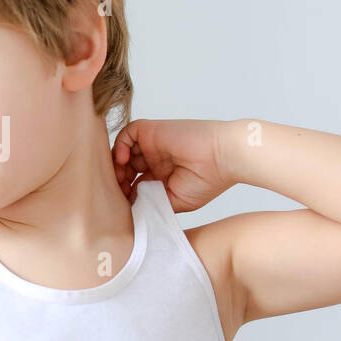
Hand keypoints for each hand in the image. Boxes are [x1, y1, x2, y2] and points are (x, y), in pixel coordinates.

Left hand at [112, 118, 234, 211]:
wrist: (224, 158)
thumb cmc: (208, 181)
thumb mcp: (177, 202)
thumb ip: (153, 203)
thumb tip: (132, 208)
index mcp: (162, 176)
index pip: (133, 183)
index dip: (125, 193)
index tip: (121, 205)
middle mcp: (155, 159)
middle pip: (125, 168)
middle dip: (118, 181)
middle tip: (116, 193)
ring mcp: (152, 145)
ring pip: (123, 151)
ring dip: (116, 166)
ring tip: (120, 179)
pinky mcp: (151, 131)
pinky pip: (127, 134)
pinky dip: (120, 146)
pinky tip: (124, 162)